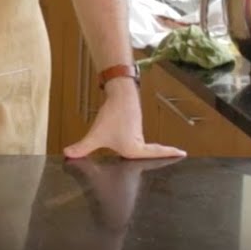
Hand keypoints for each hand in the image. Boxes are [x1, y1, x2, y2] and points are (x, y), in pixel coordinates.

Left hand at [64, 79, 186, 159]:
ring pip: (143, 147)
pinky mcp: (132, 126)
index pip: (154, 155)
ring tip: (163, 156)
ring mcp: (136, 134)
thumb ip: (82, 147)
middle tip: (178, 156)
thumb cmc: (113, 115)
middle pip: (151, 154)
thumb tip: (67, 154)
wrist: (120, 93)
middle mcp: (139, 143)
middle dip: (163, 156)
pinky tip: (134, 146)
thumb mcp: (96, 135)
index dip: (167, 155)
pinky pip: (137, 139)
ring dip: (151, 152)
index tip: (183, 153)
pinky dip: (139, 144)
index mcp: (134, 150)